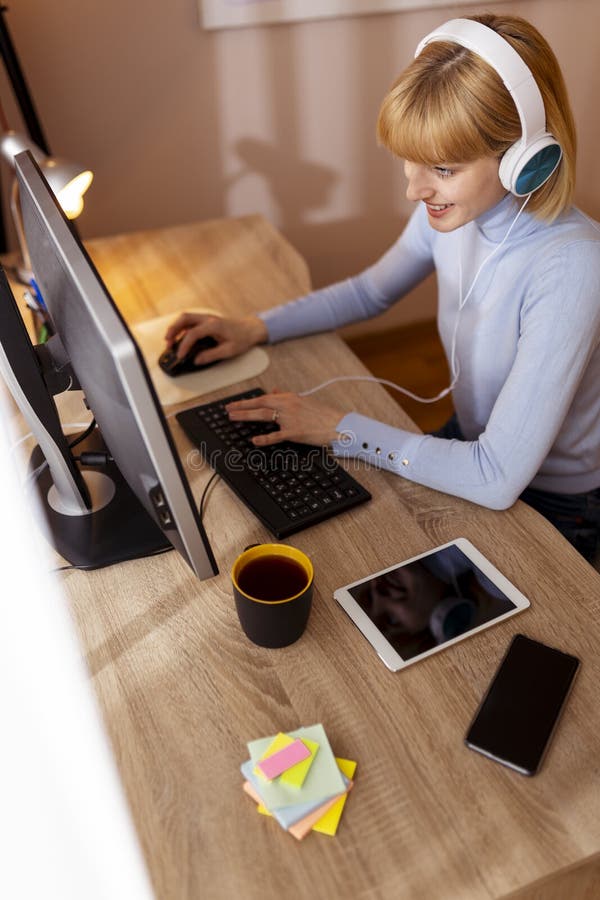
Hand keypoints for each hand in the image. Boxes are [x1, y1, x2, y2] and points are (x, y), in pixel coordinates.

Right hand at [164, 312, 267, 365]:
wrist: (251, 329)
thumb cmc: (242, 338)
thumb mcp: (229, 351)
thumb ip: (212, 355)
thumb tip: (196, 360)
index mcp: (214, 325)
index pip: (193, 333)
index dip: (184, 345)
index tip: (180, 356)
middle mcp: (208, 318)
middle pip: (185, 318)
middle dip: (173, 329)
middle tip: (167, 342)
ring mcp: (207, 317)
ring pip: (186, 317)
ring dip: (176, 327)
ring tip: (169, 340)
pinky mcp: (206, 320)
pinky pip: (190, 320)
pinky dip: (182, 327)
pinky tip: (179, 337)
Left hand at [226, 391, 343, 446]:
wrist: (339, 425)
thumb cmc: (323, 415)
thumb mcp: (304, 401)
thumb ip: (287, 397)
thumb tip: (275, 391)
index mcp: (290, 398)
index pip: (264, 397)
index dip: (248, 401)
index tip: (235, 403)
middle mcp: (288, 405)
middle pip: (260, 403)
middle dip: (242, 406)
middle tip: (228, 409)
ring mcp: (291, 418)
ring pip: (264, 415)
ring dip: (247, 416)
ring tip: (233, 418)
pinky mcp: (295, 432)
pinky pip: (277, 435)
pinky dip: (265, 438)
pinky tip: (255, 440)